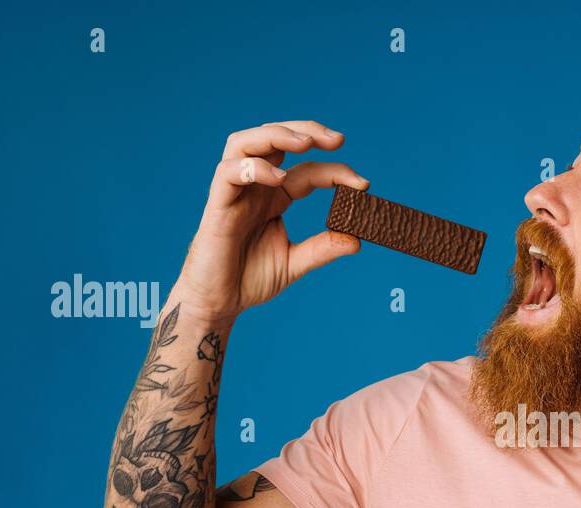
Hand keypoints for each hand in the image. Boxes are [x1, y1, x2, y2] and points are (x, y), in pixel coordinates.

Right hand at [176, 120, 369, 324]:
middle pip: (274, 139)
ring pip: (245, 143)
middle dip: (306, 131)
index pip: (307, 171)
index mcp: (275, 197)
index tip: (363, 184)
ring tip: (305, 143)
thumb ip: (323, 248)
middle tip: (336, 140)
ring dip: (276, 135)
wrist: (219, 302)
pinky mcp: (217, 206)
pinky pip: (228, 173)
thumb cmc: (249, 279)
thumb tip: (358, 241)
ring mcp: (234, 192)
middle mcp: (255, 187)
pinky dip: (253, 168)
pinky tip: (278, 179)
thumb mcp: (295, 262)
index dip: (335, 171)